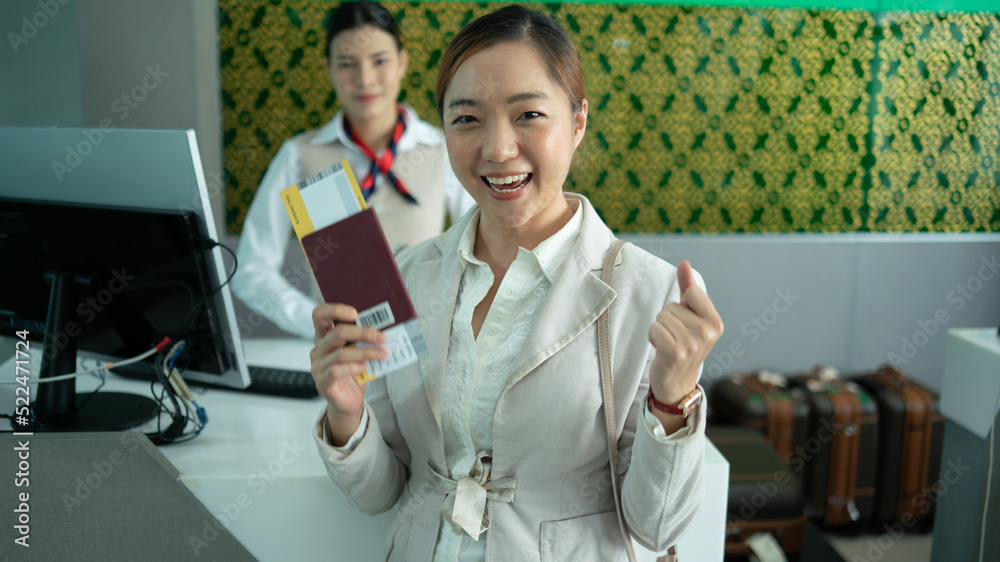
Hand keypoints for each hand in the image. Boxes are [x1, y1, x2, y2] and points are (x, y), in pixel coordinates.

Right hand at [310, 303, 387, 444]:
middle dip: (362, 332)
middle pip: (336, 333)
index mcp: (325, 337)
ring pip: (340, 353)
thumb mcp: (359, 352)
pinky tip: (365, 368)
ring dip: (365, 352)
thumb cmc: (355, 372)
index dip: (335, 310)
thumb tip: (385, 329)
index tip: (356, 313)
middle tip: (381, 337)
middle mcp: (319, 349)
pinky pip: (336, 371)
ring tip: (382, 354)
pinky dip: (353, 367)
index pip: (320, 315)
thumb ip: (364, 340)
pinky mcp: (323, 382)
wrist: (349, 400)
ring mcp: (318, 366)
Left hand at [647, 261, 722, 406]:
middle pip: (672, 306)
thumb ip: (688, 289)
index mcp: (716, 322)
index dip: (682, 305)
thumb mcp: (690, 316)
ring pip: (661, 317)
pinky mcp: (675, 353)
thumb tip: (684, 264)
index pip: (692, 292)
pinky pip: (654, 329)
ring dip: (659, 329)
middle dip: (668, 320)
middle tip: (675, 338)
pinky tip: (661, 350)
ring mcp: (693, 344)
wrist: (676, 382)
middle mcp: (708, 333)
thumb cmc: (683, 345)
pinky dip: (653, 337)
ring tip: (668, 344)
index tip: (685, 323)